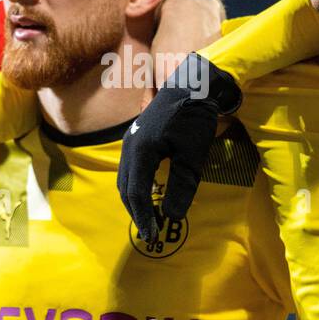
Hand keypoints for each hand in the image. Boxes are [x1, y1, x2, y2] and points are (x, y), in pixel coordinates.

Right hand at [117, 53, 240, 241]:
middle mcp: (129, 147)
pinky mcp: (136, 138)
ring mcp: (130, 141)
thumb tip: (172, 216)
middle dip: (136, 211)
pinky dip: (136, 185)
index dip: (143, 217)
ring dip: (134, 199)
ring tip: (148, 216)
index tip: (153, 235)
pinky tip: (149, 192)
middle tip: (149, 231)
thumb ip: (182, 186)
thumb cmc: (193, 118)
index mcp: (140, 151)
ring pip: (125, 178)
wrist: (190, 84)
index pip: (136, 193)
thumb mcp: (192, 154)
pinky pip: (130, 168)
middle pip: (125, 188)